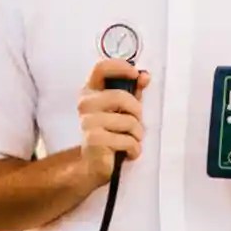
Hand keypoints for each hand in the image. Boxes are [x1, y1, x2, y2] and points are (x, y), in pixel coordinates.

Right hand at [77, 59, 150, 186]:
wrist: (93, 163)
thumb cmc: (111, 132)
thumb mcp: (123, 108)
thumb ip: (134, 90)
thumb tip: (144, 76)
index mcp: (90, 91)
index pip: (101, 68)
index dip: (120, 67)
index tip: (135, 74)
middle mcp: (85, 104)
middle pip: (122, 96)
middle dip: (137, 112)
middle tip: (135, 123)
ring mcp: (88, 122)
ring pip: (129, 121)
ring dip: (137, 134)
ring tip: (130, 140)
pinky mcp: (94, 140)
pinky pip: (128, 141)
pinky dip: (134, 149)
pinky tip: (127, 152)